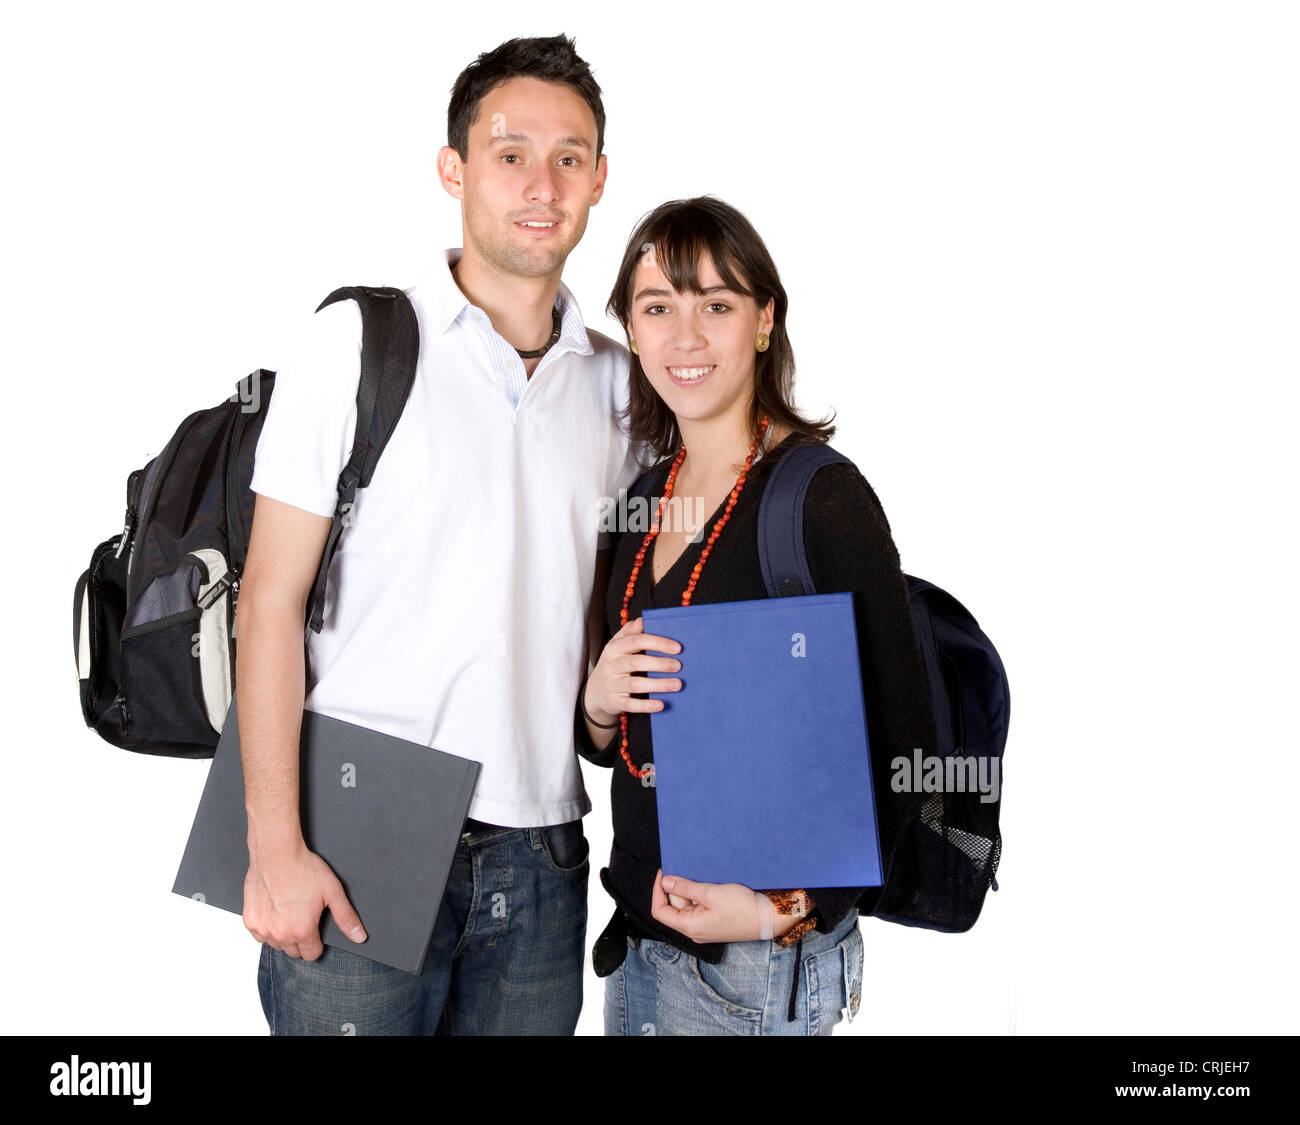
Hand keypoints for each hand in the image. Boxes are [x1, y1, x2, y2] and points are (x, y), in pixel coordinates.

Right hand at [242, 842, 365, 960]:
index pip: (312, 954)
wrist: (276, 854)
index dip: (317, 943)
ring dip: (284, 936)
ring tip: (290, 913)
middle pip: (294, 952)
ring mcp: (262, 929)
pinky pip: (260, 936)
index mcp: (302, 931)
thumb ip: (346, 918)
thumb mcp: (333, 892)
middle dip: (301, 940)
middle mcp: (280, 935)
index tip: (316, 929)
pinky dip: (268, 929)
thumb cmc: (303, 869)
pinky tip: (276, 912)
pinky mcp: (250, 921)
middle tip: (304, 918)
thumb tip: (360, 937)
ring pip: (276, 945)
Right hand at [584, 616, 682, 725]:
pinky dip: (646, 705)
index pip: (636, 641)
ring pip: (635, 684)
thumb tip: (643, 619)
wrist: (594, 693)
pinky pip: (631, 705)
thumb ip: (630, 633)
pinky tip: (661, 705)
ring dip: (658, 684)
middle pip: (637, 662)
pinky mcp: (614, 702)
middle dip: (660, 664)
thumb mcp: (617, 647)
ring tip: (677, 685)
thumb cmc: (613, 665)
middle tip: (679, 666)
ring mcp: (611, 684)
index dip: (658, 643)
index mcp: (614, 648)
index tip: (677, 648)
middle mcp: (611, 665)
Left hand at [650, 870, 795, 943]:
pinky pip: (699, 908)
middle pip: (673, 907)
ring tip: (703, 878)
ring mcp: (704, 927)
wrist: (768, 918)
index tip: (663, 873)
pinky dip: (700, 895)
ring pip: (687, 906)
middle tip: (687, 871)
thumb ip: (685, 887)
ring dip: (690, 890)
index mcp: (689, 927)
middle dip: (677, 888)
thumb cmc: (742, 908)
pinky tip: (710, 886)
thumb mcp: (711, 893)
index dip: (657, 891)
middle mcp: (694, 930)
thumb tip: (665, 882)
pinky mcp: (714, 922)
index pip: (659, 911)